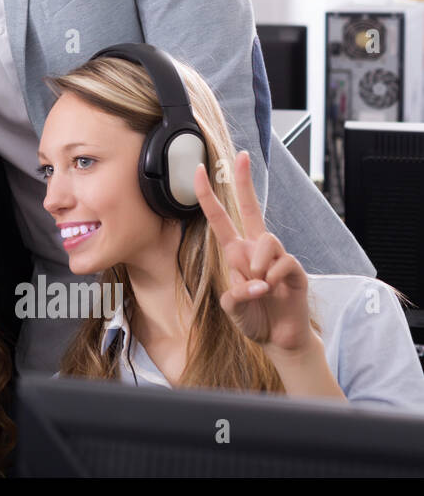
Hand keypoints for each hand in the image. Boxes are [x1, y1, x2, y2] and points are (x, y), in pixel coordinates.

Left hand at [193, 151, 315, 353]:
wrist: (279, 339)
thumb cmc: (253, 318)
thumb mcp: (232, 307)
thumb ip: (235, 294)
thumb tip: (255, 281)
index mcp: (236, 252)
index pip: (220, 218)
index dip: (209, 196)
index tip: (200, 171)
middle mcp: (256, 249)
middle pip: (251, 208)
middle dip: (244, 182)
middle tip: (242, 156)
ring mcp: (277, 257)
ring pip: (265, 240)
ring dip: (257, 264)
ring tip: (260, 288)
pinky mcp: (295, 270)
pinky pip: (282, 262)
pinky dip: (273, 278)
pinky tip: (273, 291)